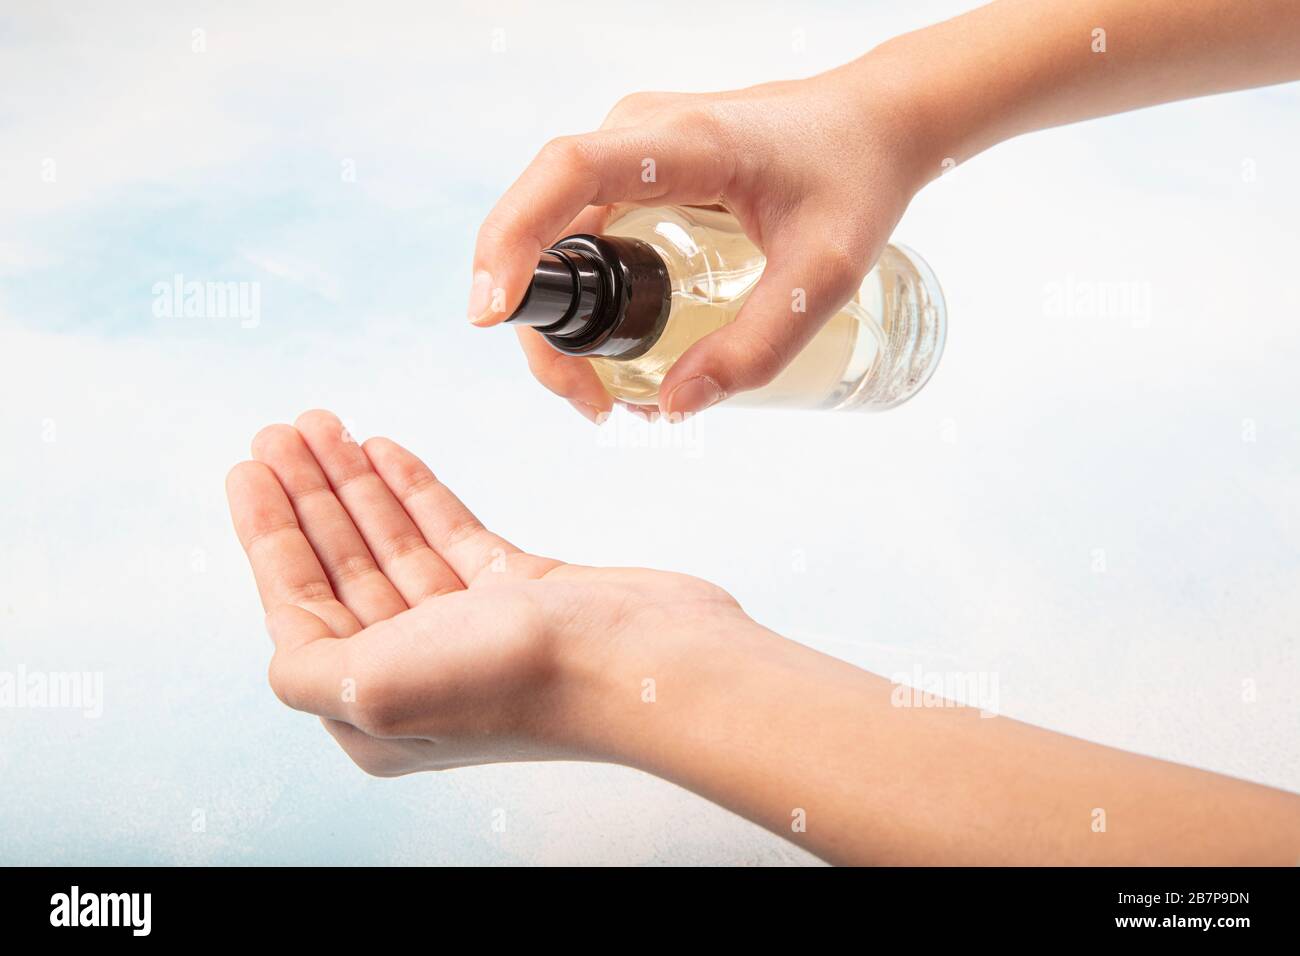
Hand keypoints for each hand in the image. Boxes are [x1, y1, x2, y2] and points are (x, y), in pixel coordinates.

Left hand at [225, 409, 746, 773]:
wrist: (647, 662)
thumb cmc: (520, 682)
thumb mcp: (378, 690)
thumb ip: (306, 670)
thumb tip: (282, 651)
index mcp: (372, 704)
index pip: (300, 607)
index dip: (269, 533)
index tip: (249, 466)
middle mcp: (417, 669)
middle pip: (344, 567)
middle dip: (309, 496)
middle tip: (282, 429)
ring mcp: (470, 629)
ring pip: (394, 543)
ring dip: (357, 484)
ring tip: (325, 425)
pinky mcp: (519, 593)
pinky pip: (450, 532)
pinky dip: (416, 491)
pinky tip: (386, 450)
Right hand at [467, 57, 935, 419]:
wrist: (874, 123)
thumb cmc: (854, 181)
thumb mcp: (822, 276)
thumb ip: (756, 346)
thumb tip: (673, 406)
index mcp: (685, 143)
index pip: (569, 174)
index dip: (516, 239)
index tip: (492, 311)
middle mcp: (640, 133)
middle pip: (543, 217)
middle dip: (540, 318)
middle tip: (586, 402)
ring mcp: (632, 147)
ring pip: (555, 230)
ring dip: (557, 314)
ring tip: (599, 394)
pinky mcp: (636, 169)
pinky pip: (581, 229)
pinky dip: (580, 292)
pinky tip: (607, 350)